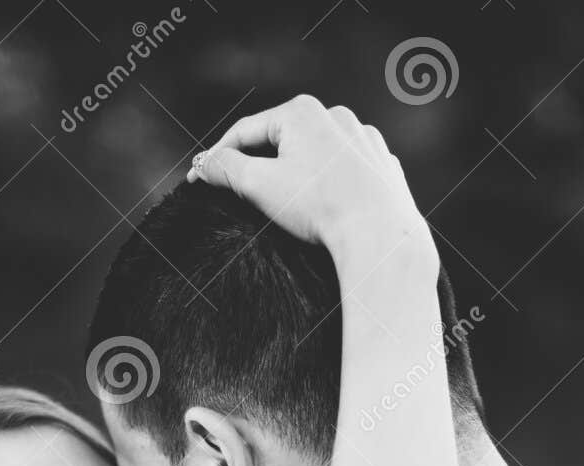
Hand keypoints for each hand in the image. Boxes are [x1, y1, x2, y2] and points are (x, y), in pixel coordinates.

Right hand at [187, 95, 431, 263]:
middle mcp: (336, 116)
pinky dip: (333, 183)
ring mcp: (364, 139)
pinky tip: (327, 204)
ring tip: (289, 201)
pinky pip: (348, 171)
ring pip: (318, 154)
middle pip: (283, 140)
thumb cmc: (320, 207)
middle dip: (261, 163)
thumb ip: (227, 170)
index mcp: (301, 112)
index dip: (218, 155)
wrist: (379, 235)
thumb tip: (204, 164)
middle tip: (241, 191)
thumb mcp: (260, 186)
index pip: (246, 131)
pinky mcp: (382, 165)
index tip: (201, 177)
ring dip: (299, 172)